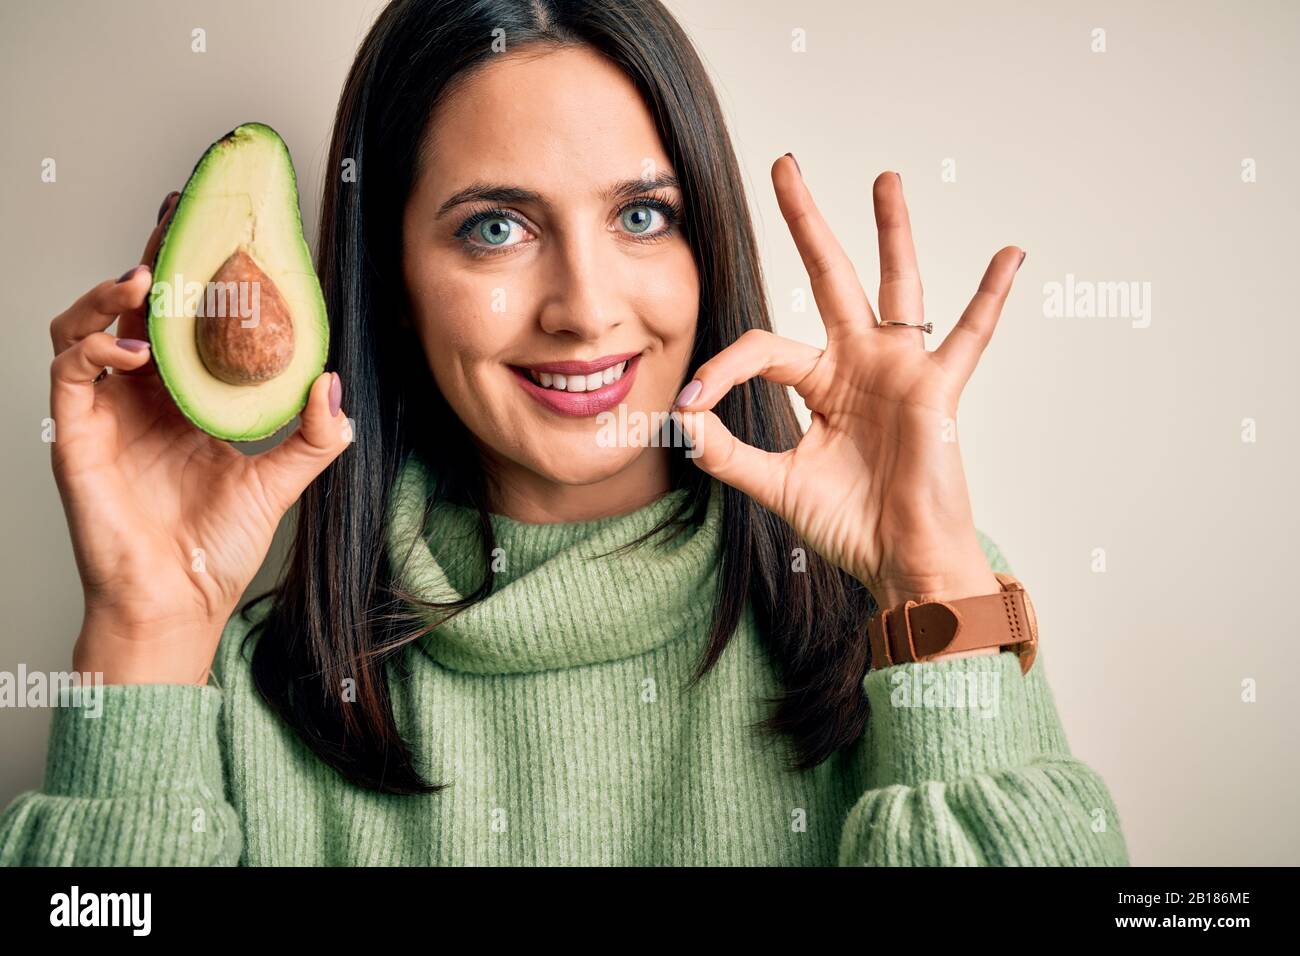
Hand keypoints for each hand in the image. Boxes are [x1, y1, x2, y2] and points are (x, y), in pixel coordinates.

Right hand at [50, 192, 350, 684]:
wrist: (180, 601)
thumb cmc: (216, 549)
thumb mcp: (281, 481)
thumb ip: (315, 436)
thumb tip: (333, 383)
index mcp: (187, 399)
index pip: (187, 320)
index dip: (197, 273)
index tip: (217, 229)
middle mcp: (143, 397)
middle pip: (135, 308)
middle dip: (153, 256)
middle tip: (176, 217)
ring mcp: (106, 412)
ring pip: (87, 324)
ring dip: (112, 293)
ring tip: (147, 279)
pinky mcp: (76, 434)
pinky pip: (69, 370)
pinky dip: (95, 346)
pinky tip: (132, 346)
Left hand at [674, 159, 1022, 611]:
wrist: (901, 563)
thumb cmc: (850, 526)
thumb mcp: (776, 485)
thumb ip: (728, 453)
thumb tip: (680, 421)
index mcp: (820, 384)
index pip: (763, 349)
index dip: (723, 369)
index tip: (691, 405)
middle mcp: (859, 366)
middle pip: (830, 277)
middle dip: (806, 222)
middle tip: (786, 164)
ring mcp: (901, 372)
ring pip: (897, 286)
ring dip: (892, 233)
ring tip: (885, 179)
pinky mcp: (938, 390)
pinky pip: (969, 337)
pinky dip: (990, 299)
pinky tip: (1010, 256)